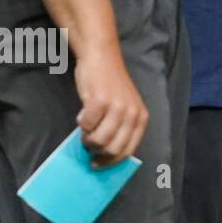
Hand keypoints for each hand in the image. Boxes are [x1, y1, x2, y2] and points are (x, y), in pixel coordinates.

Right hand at [74, 50, 148, 166]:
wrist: (102, 58)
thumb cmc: (109, 86)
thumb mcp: (122, 108)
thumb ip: (119, 127)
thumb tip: (104, 155)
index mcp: (141, 118)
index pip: (128, 150)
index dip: (111, 162)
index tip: (98, 164)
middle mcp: (132, 114)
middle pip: (113, 149)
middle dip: (97, 152)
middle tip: (88, 145)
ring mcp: (117, 108)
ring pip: (99, 141)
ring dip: (87, 139)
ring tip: (86, 129)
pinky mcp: (100, 102)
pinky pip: (86, 125)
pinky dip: (81, 124)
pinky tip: (83, 114)